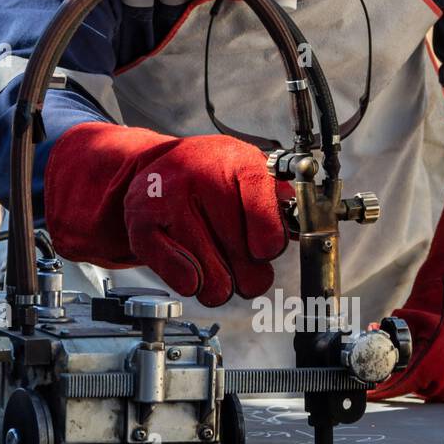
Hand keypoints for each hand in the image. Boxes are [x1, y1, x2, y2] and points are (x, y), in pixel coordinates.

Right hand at [44, 122, 288, 305]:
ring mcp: (168, 199)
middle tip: (241, 260)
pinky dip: (193, 283)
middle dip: (248, 270)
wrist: (155, 170)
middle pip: (243, 257)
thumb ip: (280, 206)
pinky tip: (191, 264)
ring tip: (215, 259)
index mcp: (237, 160)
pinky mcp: (142, 226)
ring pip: (215, 278)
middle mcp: (200, 174)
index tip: (265, 251)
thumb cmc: (213, 180)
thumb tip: (300, 231)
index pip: (265, 216)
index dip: (270, 243)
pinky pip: (184, 281)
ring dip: (221, 281)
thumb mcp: (251, 180)